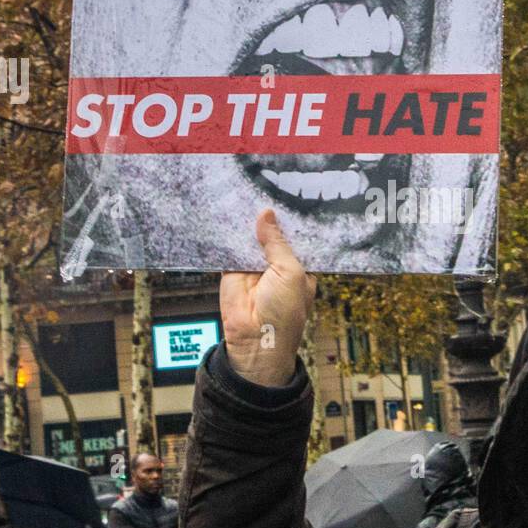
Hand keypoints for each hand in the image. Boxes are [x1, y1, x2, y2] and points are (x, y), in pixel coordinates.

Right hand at [220, 208, 316, 386]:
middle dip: (268, 219)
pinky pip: (230, 248)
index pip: (295, 238)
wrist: (256, 339)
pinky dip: (228, 235)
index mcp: (299, 267)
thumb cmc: (284, 313)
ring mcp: (254, 267)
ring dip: (247, 224)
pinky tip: (229, 213)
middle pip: (272, 235)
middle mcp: (277, 266)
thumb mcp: (290, 272)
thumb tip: (267, 215)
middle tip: (265, 188)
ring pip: (250, 239)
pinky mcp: (232, 270)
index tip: (287, 195)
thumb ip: (278, 243)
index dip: (290, 221)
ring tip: (246, 194)